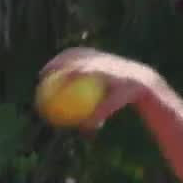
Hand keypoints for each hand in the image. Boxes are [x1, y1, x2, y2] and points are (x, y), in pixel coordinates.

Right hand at [39, 47, 158, 131]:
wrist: (140, 79)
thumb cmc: (125, 96)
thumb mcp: (112, 107)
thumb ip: (98, 116)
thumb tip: (82, 129)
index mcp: (101, 70)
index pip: (78, 71)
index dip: (62, 75)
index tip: (50, 83)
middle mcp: (99, 59)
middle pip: (72, 58)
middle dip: (55, 63)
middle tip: (42, 74)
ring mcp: (99, 54)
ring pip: (74, 53)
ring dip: (59, 58)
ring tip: (47, 68)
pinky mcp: (99, 53)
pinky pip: (80, 55)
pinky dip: (69, 60)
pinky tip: (60, 70)